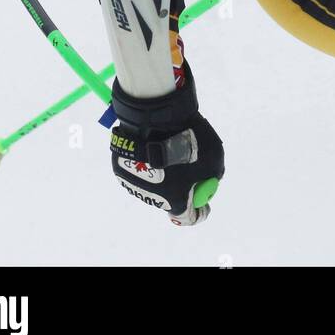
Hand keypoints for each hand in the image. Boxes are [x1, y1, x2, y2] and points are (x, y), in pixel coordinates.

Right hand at [109, 63, 223, 225]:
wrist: (153, 117)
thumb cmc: (188, 140)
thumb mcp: (214, 157)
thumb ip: (213, 173)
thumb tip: (210, 178)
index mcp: (174, 201)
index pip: (188, 217)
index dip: (198, 211)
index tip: (203, 205)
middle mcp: (151, 198)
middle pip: (169, 199)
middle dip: (179, 187)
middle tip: (187, 169)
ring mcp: (133, 184)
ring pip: (152, 183)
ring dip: (161, 172)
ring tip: (167, 147)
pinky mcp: (120, 170)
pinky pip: (138, 169)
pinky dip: (146, 161)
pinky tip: (150, 142)